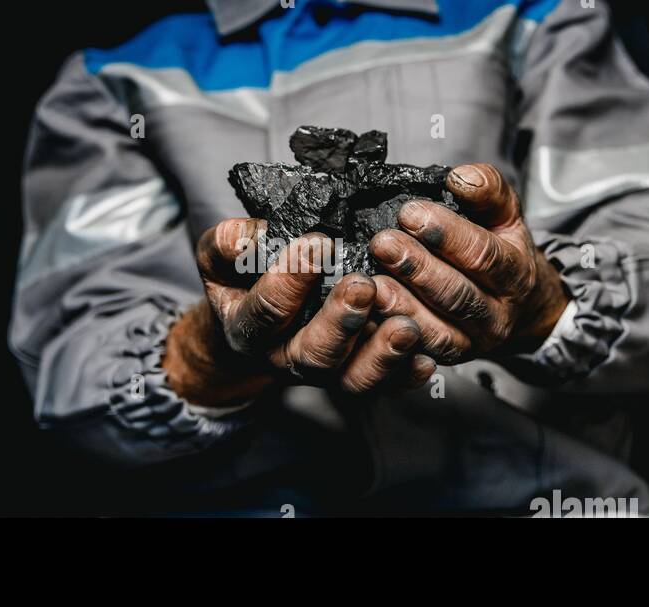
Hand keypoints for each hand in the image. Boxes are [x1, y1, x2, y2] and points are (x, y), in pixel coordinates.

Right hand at [164, 220, 435, 407]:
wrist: (256, 326)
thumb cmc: (242, 282)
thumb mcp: (223, 258)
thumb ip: (230, 245)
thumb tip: (248, 235)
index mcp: (249, 329)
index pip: (265, 312)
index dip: (289, 279)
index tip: (316, 243)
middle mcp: (286, 358)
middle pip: (313, 353)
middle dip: (340, 321)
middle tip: (362, 286)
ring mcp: (325, 372)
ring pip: (351, 378)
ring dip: (381, 355)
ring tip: (405, 328)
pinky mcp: (356, 375)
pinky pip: (383, 386)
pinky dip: (405, 375)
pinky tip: (426, 358)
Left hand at [369, 163, 568, 364]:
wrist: (520, 306)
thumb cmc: (504, 252)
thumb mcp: (506, 214)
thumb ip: (488, 190)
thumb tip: (461, 177)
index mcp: (515, 274)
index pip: (482, 254)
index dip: (447, 235)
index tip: (410, 213)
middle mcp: (498, 314)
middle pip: (456, 294)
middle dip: (417, 268)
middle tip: (382, 243)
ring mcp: (474, 342)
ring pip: (437, 330)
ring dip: (401, 306)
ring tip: (371, 283)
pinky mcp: (450, 359)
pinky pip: (420, 352)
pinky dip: (393, 336)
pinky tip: (369, 315)